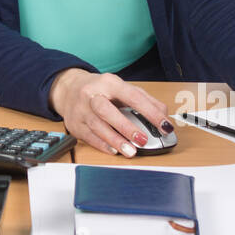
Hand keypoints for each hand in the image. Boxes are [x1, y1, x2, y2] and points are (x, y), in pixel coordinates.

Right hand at [48, 68, 173, 155]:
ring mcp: (80, 109)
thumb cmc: (101, 90)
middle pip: (106, 110)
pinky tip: (114, 150)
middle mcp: (92, 94)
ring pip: (97, 126)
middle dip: (125, 126)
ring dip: (115, 140)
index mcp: (109, 82)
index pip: (132, 96)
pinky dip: (102, 145)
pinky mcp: (74, 124)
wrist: (69, 89)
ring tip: (131, 151)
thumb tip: (163, 115)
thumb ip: (144, 100)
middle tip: (143, 139)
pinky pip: (88, 137)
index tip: (164, 125)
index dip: (150, 111)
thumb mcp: (122, 88)